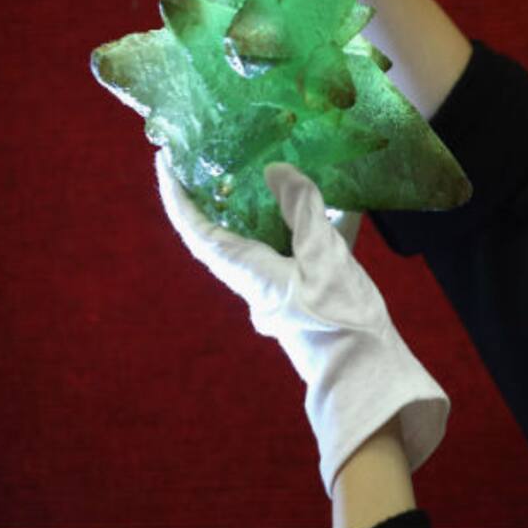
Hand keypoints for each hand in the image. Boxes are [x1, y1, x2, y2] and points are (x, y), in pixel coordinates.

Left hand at [155, 150, 447, 494]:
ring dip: (265, 209)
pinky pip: (296, 254)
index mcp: (247, 271)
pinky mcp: (303, 297)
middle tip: (221, 157)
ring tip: (279, 173)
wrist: (363, 370)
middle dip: (217, 195)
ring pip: (262, 241)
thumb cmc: (337, 316)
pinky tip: (337, 210)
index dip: (176, 195)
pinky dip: (308, 228)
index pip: (197, 229)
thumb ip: (302, 208)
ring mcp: (277, 292)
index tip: (164, 162)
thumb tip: (275, 169)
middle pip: (223, 232)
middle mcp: (253, 281)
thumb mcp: (323, 255)